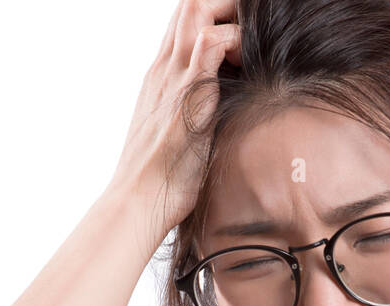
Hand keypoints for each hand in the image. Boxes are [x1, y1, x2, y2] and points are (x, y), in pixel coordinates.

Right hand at [109, 0, 241, 236]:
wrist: (139, 202)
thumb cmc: (163, 179)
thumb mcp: (180, 134)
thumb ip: (196, 113)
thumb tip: (226, 114)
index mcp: (162, 76)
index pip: (184, 22)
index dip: (214, 15)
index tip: (240, 37)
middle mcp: (164, 69)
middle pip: (190, 6)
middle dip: (223, 6)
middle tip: (251, 26)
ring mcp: (173, 78)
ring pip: (196, 11)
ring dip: (230, 15)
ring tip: (251, 42)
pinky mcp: (187, 95)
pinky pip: (209, 44)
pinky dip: (232, 41)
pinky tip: (245, 63)